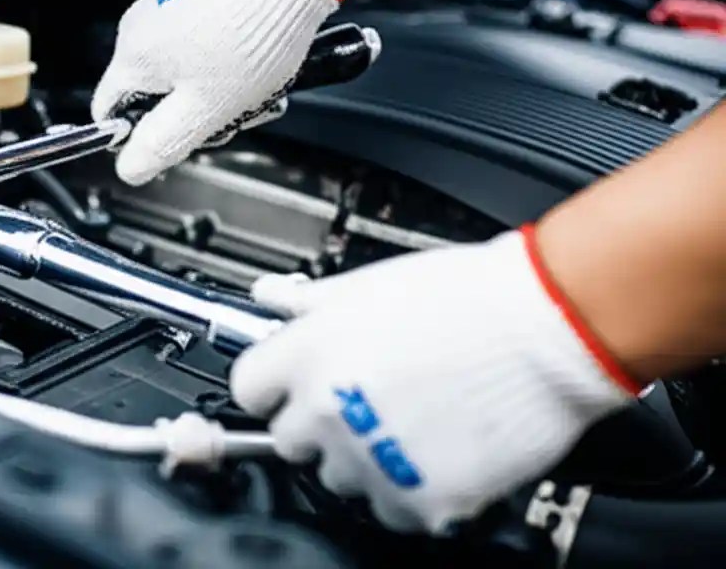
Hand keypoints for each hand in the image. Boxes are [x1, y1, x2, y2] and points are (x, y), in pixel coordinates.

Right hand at [91, 0, 343, 185]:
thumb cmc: (250, 36)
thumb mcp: (204, 111)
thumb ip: (161, 143)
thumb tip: (129, 168)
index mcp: (132, 54)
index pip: (107, 112)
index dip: (136, 137)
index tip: (169, 141)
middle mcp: (142, 23)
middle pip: (152, 92)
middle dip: (190, 111)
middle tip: (228, 111)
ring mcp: (169, 3)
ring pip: (181, 69)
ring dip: (214, 87)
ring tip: (250, 83)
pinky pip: (201, 42)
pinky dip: (225, 57)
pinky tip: (252, 57)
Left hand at [229, 225, 640, 533]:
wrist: (547, 326)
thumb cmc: (470, 298)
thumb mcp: (371, 284)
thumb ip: (312, 304)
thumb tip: (274, 299)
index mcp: (309, 352)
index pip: (248, 389)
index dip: (276, 388)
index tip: (294, 389)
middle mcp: (329, 408)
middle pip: (291, 439)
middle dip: (322, 425)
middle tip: (366, 404)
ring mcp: (370, 458)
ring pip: (339, 480)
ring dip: (367, 460)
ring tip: (413, 425)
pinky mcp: (420, 498)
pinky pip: (393, 513)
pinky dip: (414, 493)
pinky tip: (439, 454)